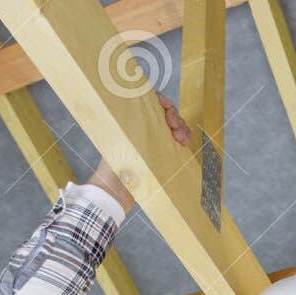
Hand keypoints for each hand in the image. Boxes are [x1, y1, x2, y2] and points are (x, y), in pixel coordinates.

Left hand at [87, 93, 190, 214]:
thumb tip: (137, 109)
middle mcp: (144, 129)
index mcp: (132, 123)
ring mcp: (155, 141)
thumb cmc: (111, 170)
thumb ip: (128, 129)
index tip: (167, 106)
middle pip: (164, 113)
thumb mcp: (117, 144)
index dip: (161, 101)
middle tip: (175, 126)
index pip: (149, 104)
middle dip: (174, 116)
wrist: (115, 194)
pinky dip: (184, 138)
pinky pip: (178, 141)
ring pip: (174, 126)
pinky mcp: (163, 153)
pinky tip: (183, 143)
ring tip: (181, 138)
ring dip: (182, 127)